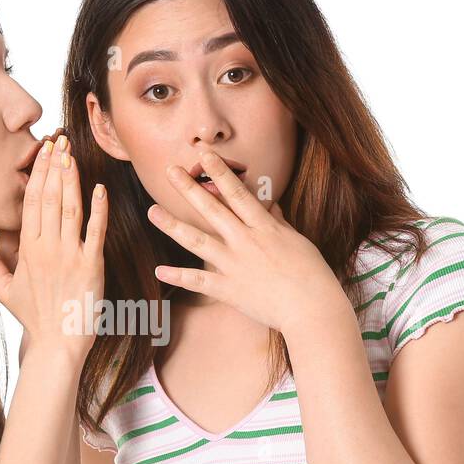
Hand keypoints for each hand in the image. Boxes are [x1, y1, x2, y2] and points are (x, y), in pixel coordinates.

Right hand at [0, 134, 106, 361]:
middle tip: (58, 141)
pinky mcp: (91, 265)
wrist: (58, 344)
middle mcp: (46, 248)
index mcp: (26, 250)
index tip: (42, 152)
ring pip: (69, 209)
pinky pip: (95, 231)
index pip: (30, 202)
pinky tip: (99, 188)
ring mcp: (70, 256)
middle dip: (54, 167)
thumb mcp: (4, 288)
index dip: (37, 174)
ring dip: (72, 180)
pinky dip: (98, 209)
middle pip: (48, 198)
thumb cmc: (34, 317)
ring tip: (73, 155)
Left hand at [147, 146, 342, 334]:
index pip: (237, 194)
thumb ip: (279, 223)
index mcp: (264, 227)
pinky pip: (199, 281)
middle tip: (170, 170)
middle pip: (212, 210)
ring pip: (198, 241)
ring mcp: (234, 265)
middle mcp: (245, 242)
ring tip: (152, 211)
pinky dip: (179, 276)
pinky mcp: (229, 290)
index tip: (204, 155)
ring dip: (173, 225)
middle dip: (189, 188)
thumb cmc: (311, 274)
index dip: (220, 172)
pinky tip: (159, 270)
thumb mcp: (297, 241)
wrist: (311, 308)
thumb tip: (270, 205)